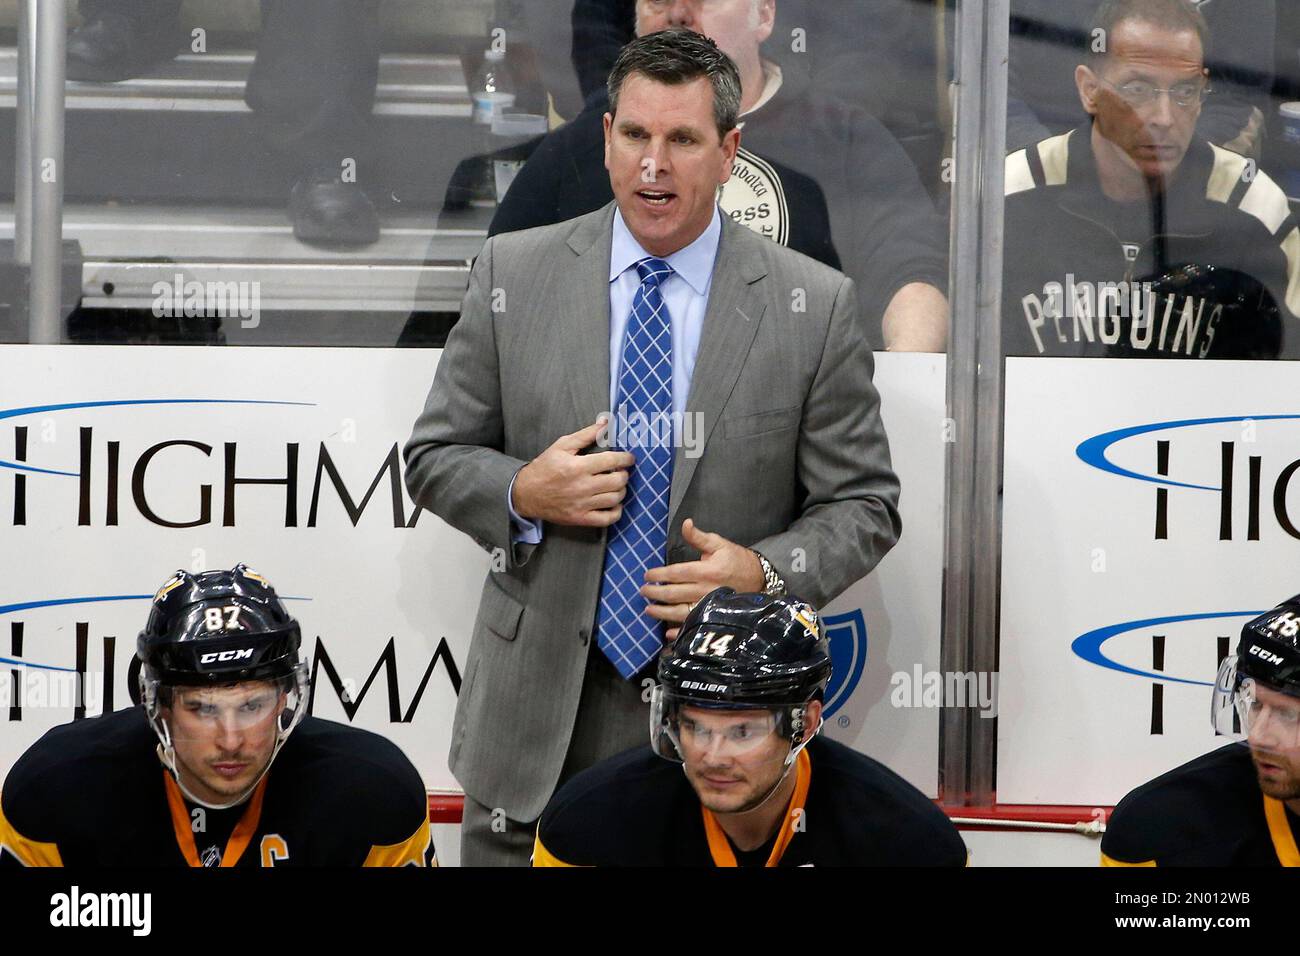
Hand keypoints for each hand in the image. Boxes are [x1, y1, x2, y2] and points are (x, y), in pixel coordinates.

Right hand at [511, 418, 634, 526]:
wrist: (525, 493)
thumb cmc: (544, 467)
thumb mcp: (562, 446)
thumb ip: (586, 434)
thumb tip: (605, 423)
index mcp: (578, 466)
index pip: (612, 461)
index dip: (626, 458)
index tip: (629, 458)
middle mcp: (582, 486)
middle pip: (617, 481)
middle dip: (624, 474)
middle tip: (621, 471)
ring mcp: (582, 505)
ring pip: (615, 499)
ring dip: (621, 490)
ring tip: (616, 485)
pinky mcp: (580, 519)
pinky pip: (607, 519)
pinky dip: (616, 511)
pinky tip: (613, 503)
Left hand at [641, 518, 766, 639]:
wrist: (761, 579)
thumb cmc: (737, 560)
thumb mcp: (719, 544)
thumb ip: (699, 537)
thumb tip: (685, 523)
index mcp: (706, 571)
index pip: (677, 573)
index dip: (659, 575)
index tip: (647, 575)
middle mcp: (706, 590)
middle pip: (675, 594)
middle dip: (656, 593)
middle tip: (643, 591)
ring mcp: (710, 606)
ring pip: (681, 613)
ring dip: (662, 613)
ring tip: (648, 610)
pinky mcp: (714, 617)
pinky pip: (695, 627)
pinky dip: (680, 632)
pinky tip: (668, 634)